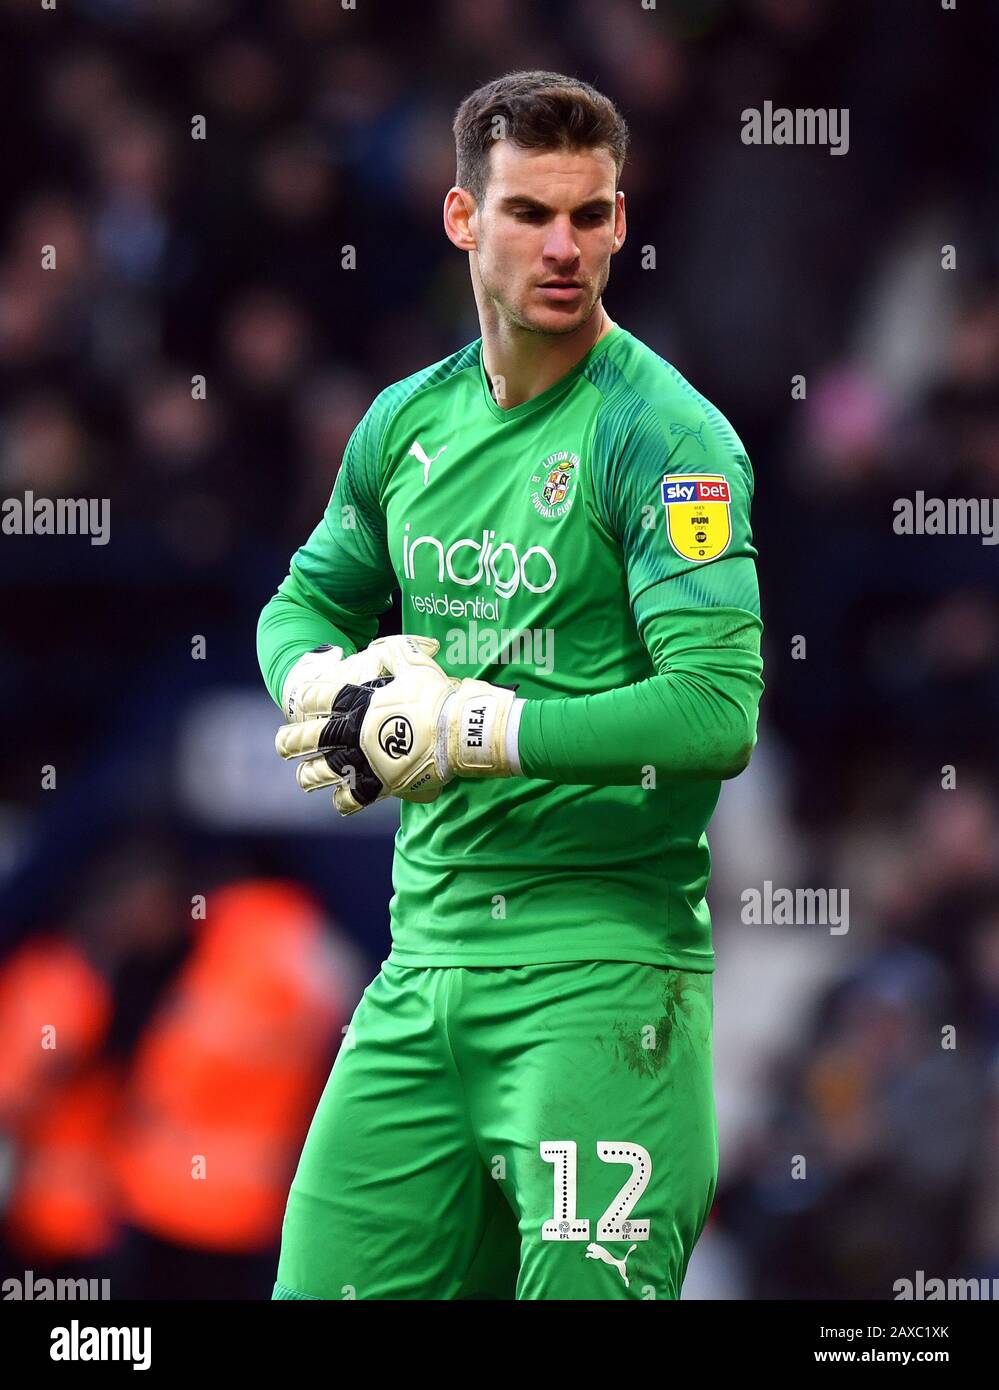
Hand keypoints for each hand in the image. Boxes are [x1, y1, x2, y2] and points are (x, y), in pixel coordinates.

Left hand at [275, 636, 519, 815]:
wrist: (456, 730)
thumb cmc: (436, 696)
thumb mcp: (415, 663)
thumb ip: (395, 652)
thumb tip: (384, 646)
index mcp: (357, 702)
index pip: (316, 698)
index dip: (305, 700)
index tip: (300, 704)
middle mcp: (352, 732)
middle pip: (307, 738)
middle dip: (290, 741)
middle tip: (283, 745)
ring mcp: (361, 760)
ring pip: (320, 772)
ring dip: (309, 775)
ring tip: (304, 777)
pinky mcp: (377, 784)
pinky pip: (350, 798)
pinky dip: (343, 801)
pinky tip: (339, 800)